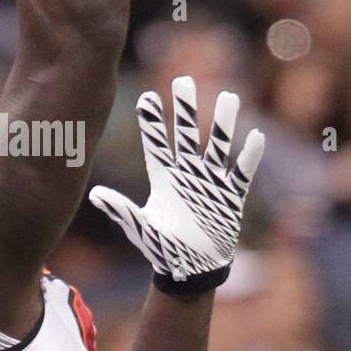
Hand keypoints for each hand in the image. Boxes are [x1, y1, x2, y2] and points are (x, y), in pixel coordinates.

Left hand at [89, 77, 264, 293]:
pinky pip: (242, 173)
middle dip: (186, 109)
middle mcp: (187, 174)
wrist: (192, 270)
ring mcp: (210, 182)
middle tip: (183, 81)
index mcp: (164, 179)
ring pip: (218, 146)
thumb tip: (95, 194)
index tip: (147, 97)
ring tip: (228, 97)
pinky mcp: (231, 196)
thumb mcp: (141, 228)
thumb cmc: (164, 249)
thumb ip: (121, 210)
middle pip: (186, 135)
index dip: (153, 122)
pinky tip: (256, 136)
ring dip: (223, 124)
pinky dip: (249, 156)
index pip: (157, 144)